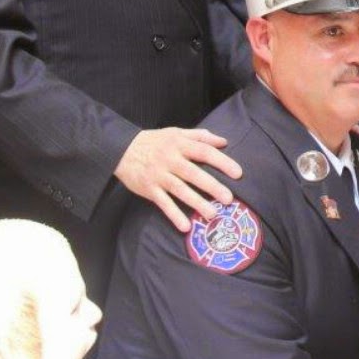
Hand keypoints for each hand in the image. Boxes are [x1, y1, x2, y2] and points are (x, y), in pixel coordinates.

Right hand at [114, 128, 242, 231]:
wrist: (121, 149)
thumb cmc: (154, 141)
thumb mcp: (176, 132)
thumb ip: (200, 136)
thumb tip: (224, 141)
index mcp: (179, 144)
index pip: (204, 152)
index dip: (222, 162)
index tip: (238, 173)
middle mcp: (170, 160)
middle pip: (194, 173)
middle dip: (212, 186)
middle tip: (228, 198)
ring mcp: (159, 176)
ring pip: (180, 190)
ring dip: (197, 203)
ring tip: (212, 214)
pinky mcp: (149, 190)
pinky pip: (163, 203)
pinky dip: (174, 215)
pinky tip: (185, 226)